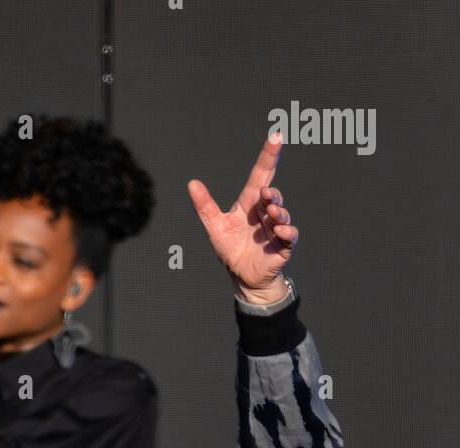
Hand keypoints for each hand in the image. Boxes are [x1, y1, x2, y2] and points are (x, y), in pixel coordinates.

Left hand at [187, 132, 298, 299]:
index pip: (260, 175)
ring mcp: (276, 227)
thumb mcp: (214, 227)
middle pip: (272, 194)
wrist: (243, 277)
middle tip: (265, 194)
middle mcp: (264, 212)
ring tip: (270, 213)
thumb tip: (192, 183)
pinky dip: (286, 231)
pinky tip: (278, 231)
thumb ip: (204, 206)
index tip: (276, 136)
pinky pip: (290, 234)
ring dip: (278, 211)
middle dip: (271, 192)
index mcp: (249, 203)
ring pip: (281, 213)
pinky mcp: (283, 245)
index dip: (268, 156)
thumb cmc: (230, 249)